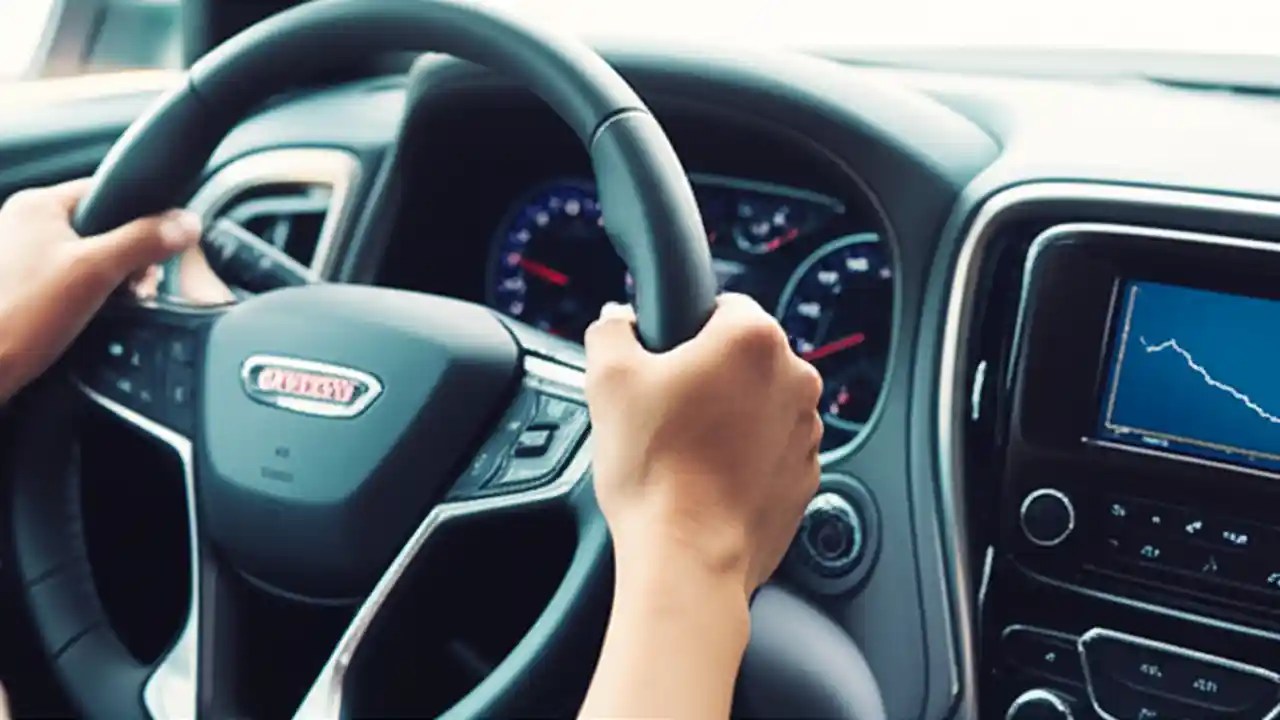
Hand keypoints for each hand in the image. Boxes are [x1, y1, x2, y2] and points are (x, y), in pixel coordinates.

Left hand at [0, 179, 200, 400]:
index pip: (108, 190)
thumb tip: (186, 224)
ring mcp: (18, 255)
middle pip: (101, 226)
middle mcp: (24, 223)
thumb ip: (143, 242)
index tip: (161, 245)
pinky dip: (89, 294)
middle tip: (138, 284)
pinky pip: (70, 279)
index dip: (143, 217)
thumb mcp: (95, 273)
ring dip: (112, 279)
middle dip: (129, 257)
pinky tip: (93, 314)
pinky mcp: (20, 286)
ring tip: (118, 301)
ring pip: (87, 256)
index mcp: (38, 205)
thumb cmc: (16, 318)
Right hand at [585, 293, 822, 596]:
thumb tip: (617, 321)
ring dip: (729, 418)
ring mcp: (806, 432)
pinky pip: (771, 452)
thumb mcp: (608, 380)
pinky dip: (745, 459)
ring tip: (684, 451)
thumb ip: (611, 330)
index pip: (721, 305)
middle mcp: (795, 379)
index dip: (684, 331)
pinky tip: (707, 480)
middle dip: (707, 377)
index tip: (662, 362)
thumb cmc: (655, 471)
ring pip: (760, 405)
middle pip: (744, 358)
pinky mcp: (806, 477)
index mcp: (754, 339)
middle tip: (665, 411)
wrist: (687, 557)